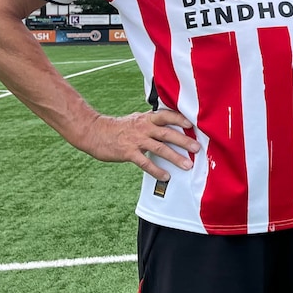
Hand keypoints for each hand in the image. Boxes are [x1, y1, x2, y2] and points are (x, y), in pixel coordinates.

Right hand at [76, 109, 199, 181]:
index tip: (193, 125)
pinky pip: (145, 163)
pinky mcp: (128, 152)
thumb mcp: (137, 119)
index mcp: (147, 118)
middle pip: (167, 133)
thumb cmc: (119, 127)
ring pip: (159, 148)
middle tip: (197, 148)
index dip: (180, 119)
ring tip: (187, 165)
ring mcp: (136, 140)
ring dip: (175, 157)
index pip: (167, 115)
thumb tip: (172, 126)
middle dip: (184, 141)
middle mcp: (144, 128)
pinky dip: (156, 170)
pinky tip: (165, 176)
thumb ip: (153, 122)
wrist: (94, 132)